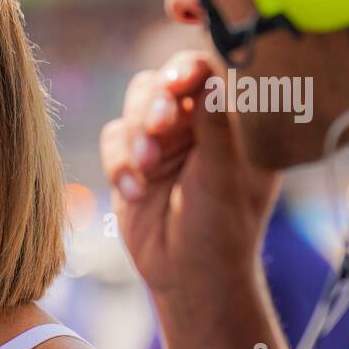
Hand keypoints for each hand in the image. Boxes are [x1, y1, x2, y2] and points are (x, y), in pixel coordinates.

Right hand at [100, 50, 279, 301]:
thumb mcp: (224, 180)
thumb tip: (217, 81)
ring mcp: (165, 139)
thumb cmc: (221, 232)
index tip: (179, 83)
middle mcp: (200, 121)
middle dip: (156, 104)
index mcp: (235, 120)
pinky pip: (114, 139)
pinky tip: (134, 191)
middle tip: (159, 127)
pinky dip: (119, 163)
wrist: (187, 278)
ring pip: (135, 105)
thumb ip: (217, 130)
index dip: (190, 70)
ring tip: (145, 169)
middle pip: (165, 82)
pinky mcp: (133, 159)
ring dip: (136, 135)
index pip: (212, 72)